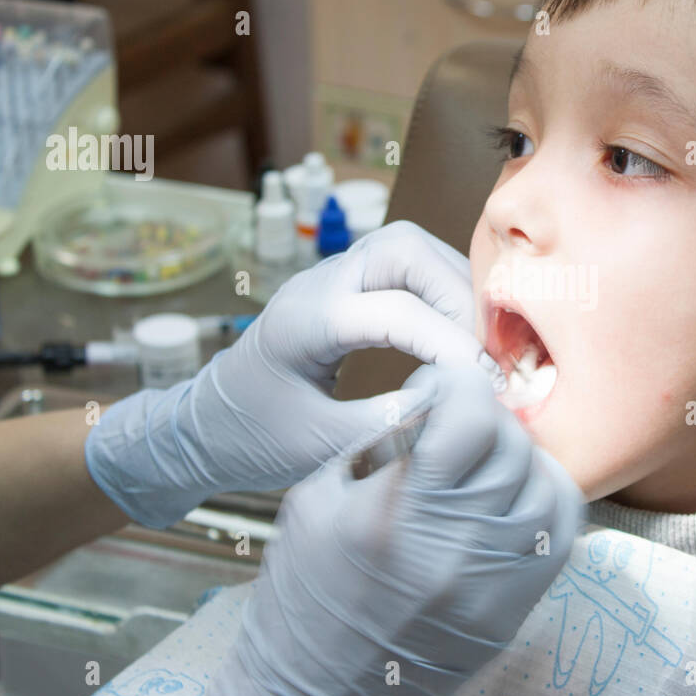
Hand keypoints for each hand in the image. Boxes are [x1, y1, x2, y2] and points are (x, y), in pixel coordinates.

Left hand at [85, 221, 503, 527]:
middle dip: (458, 294)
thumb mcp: (322, 446)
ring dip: (456, 289)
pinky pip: (409, 268)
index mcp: (304, 321)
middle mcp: (321, 283)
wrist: (207, 427)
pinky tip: (460, 337)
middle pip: (406, 249)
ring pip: (413, 249)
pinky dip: (444, 293)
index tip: (488, 386)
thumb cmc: (253, 439)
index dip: (449, 345)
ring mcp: (336, 278)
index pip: (394, 310)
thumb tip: (463, 407)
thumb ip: (391, 425)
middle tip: (486, 353)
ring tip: (480, 346)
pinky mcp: (350, 287)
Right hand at [194, 363, 584, 695]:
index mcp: (391, 513)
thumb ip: (380, 445)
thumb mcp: (316, 500)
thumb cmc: (303, 596)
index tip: (442, 385)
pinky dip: (544, 497)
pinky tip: (513, 491)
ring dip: (517, 455)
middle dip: (485, 416)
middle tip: (459, 420)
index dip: (459, 383)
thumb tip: (433, 401)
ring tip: (484, 457)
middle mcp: (451, 547)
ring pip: (542, 482)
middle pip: (509, 444)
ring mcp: (489, 584)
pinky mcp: (510, 611)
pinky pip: (558, 534)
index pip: (468, 415)